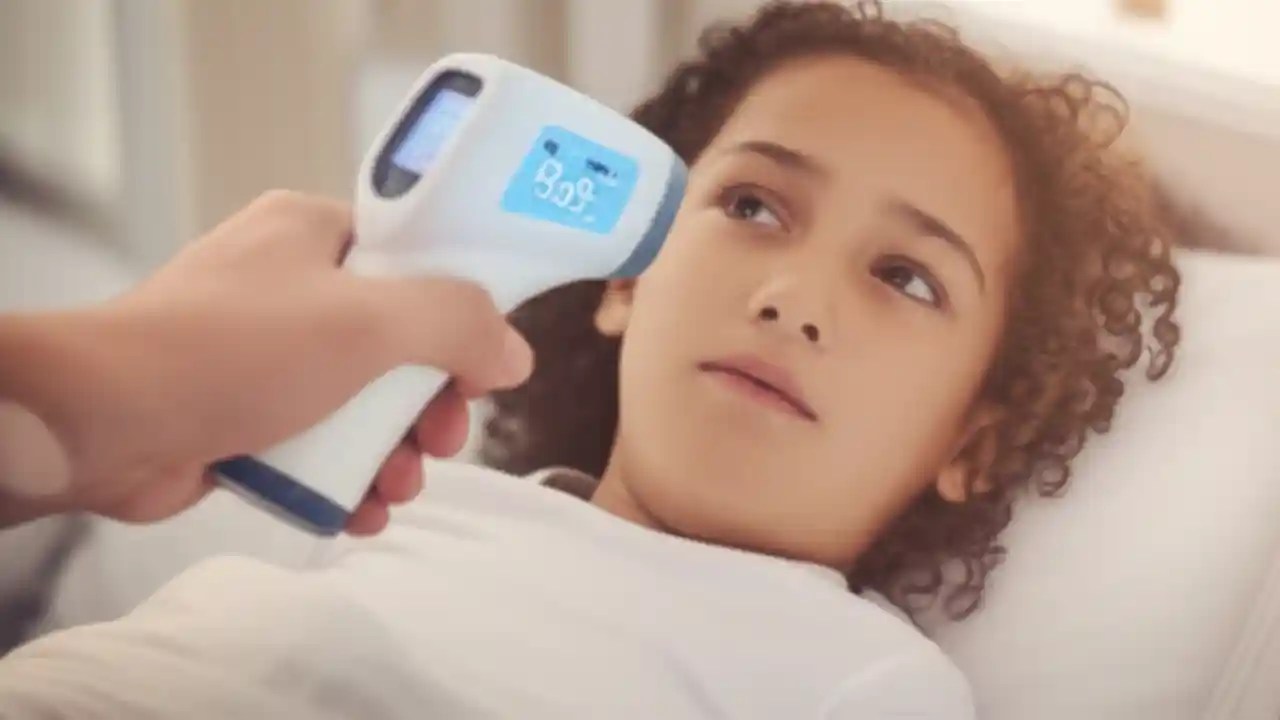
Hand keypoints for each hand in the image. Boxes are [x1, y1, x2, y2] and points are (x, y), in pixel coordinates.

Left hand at [0, 191, 532, 531]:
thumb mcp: (367, 321)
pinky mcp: (239, 413)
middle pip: (395, 342)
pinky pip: (315, 442)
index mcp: (313, 233)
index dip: (455, 316)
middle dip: (427, 406)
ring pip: (359, 401)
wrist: (103, 424)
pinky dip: (345, 478)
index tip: (478, 371)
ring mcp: (260, 352)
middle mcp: (288, 284)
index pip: (412, 260)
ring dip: (393, 453)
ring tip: (398, 491)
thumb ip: (456, 324)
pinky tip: (362, 514)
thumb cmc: (233, 350)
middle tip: (441, 443)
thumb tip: (514, 355)